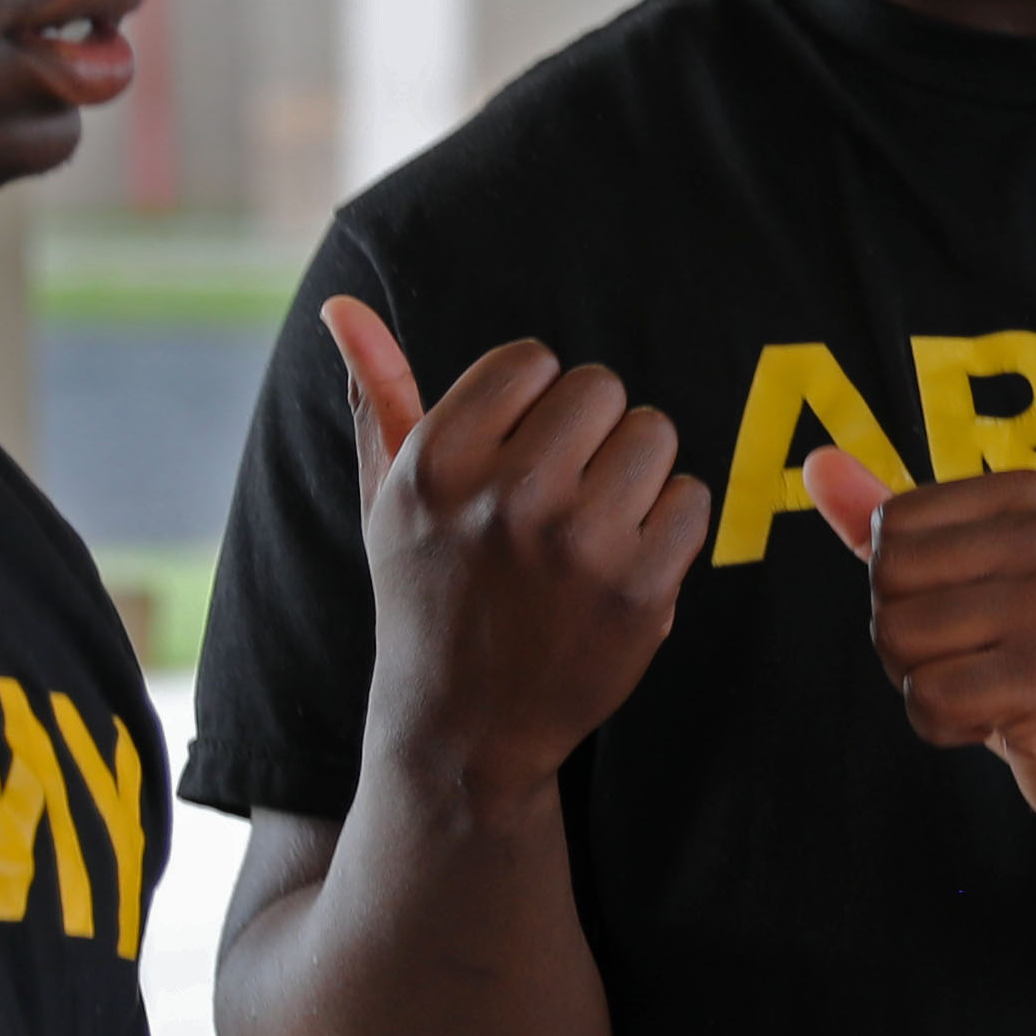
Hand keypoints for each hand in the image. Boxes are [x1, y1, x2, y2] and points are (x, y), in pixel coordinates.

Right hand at [334, 300, 693, 807]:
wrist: (463, 731)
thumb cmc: (425, 595)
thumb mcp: (385, 500)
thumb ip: (378, 396)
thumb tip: (343, 304)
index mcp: (437, 465)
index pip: (532, 359)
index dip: (535, 399)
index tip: (519, 449)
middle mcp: (505, 500)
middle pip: (602, 387)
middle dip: (591, 428)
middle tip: (564, 485)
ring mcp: (578, 549)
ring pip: (655, 433)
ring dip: (636, 469)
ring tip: (596, 518)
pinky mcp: (641, 594)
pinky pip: (692, 499)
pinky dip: (671, 523)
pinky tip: (625, 558)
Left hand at [809, 450, 1035, 846]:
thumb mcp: (974, 578)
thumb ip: (898, 524)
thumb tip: (815, 463)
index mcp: (1033, 498)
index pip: (890, 526)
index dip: (903, 588)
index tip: (973, 616)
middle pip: (886, 578)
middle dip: (905, 638)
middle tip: (977, 661)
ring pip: (896, 638)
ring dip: (924, 684)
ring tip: (991, 688)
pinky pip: (926, 699)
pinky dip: (944, 727)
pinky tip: (1002, 722)